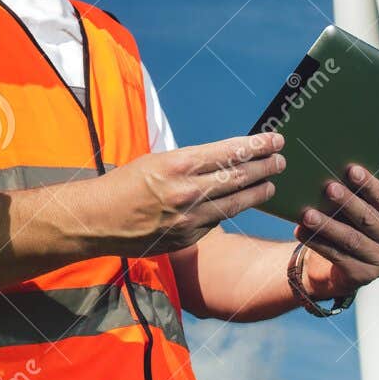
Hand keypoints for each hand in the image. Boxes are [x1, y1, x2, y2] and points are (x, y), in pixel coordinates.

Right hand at [96, 132, 284, 255]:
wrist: (97, 220)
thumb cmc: (125, 184)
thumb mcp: (157, 160)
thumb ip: (191, 162)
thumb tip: (226, 158)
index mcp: (178, 164)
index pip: (230, 152)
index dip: (257, 146)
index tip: (275, 139)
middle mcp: (187, 192)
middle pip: (239, 177)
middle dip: (265, 167)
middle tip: (281, 160)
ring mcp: (188, 219)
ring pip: (235, 204)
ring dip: (257, 192)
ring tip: (271, 184)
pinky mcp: (187, 239)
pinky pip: (217, 222)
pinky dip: (233, 210)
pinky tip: (242, 202)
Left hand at [295, 164, 378, 297]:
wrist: (339, 270)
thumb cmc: (347, 229)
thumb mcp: (354, 215)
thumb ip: (352, 198)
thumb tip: (329, 173)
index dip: (369, 185)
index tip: (351, 170)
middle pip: (367, 219)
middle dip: (347, 202)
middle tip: (328, 188)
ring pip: (351, 239)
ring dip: (328, 225)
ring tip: (308, 214)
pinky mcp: (363, 277)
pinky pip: (338, 257)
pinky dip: (317, 243)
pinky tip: (301, 231)